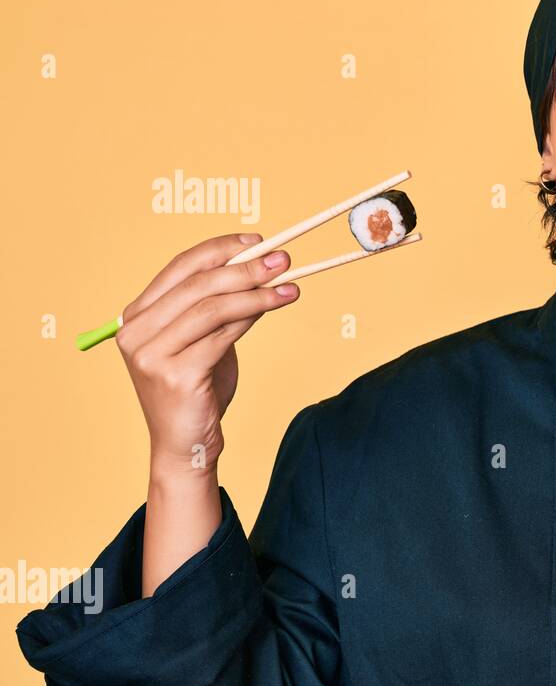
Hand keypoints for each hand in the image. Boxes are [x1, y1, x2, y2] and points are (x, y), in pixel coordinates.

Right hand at [116, 233, 298, 477]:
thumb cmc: (198, 391)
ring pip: (212, 308)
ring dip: (256, 292)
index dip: (220, 248)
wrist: (186, 446)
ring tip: (289, 285)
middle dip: (245, 267)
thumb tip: (260, 271)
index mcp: (136, 316)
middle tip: (282, 259)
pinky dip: (253, 316)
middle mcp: (136, 332)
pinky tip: (275, 306)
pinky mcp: (174, 375)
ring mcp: (151, 354)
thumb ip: (222, 309)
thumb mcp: (208, 341)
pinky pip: (221, 336)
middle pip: (197, 284)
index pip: (180, 267)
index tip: (257, 239)